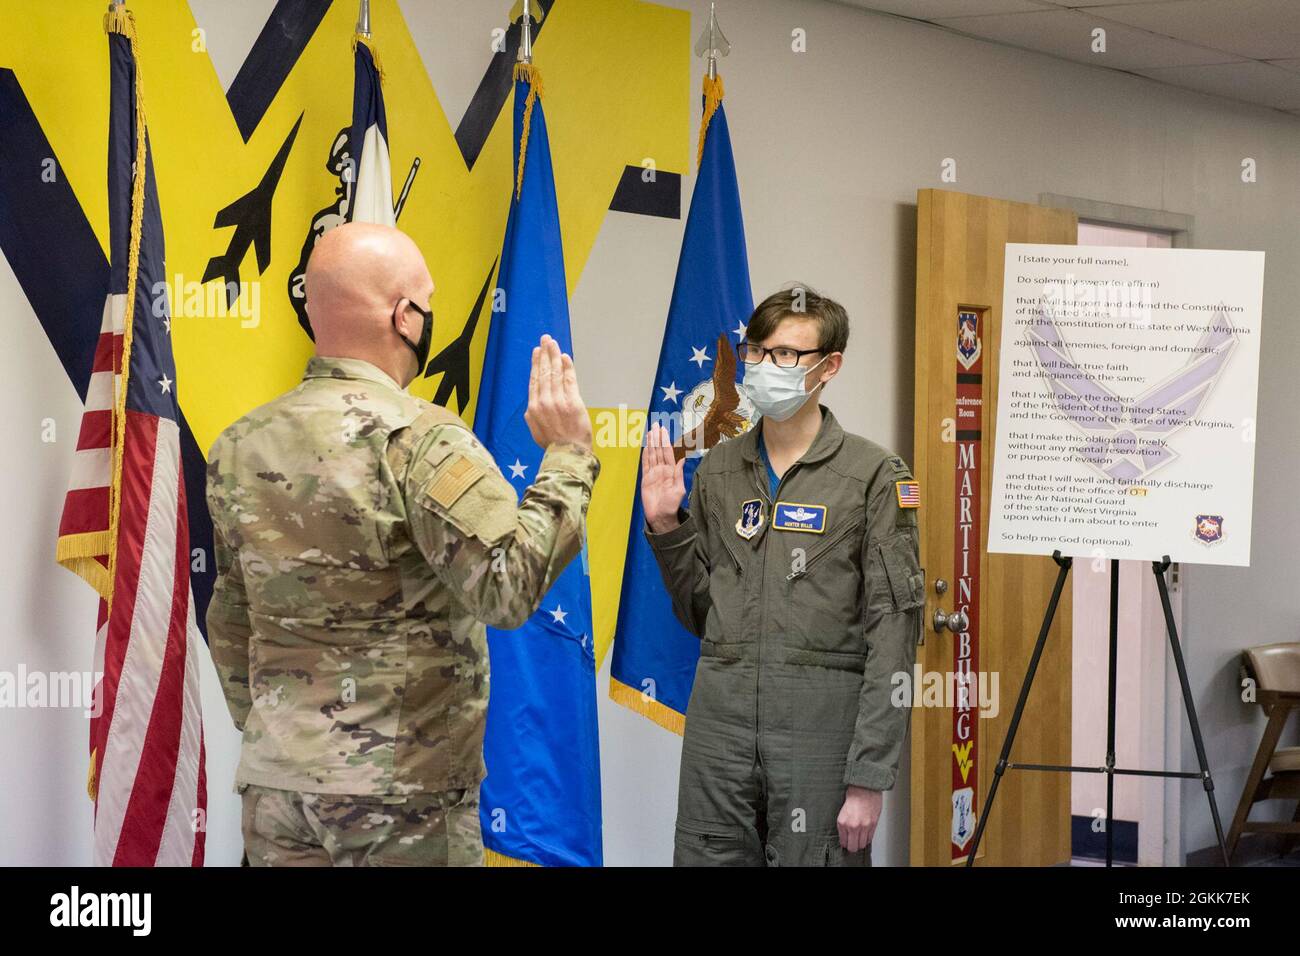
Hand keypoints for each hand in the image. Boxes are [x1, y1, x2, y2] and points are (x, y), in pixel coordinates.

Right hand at [524, 334, 592, 453]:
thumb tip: (529, 408)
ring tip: (553, 343)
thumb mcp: (535, 432)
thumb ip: (531, 418)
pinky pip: (569, 380)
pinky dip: (567, 367)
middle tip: (546, 339)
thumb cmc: (553, 445)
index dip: (536, 364)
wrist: (568, 454)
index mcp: (533, 408)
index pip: (534, 380)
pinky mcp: (573, 402)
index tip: (537, 352)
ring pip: (555, 373)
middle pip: (544, 372)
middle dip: (545, 354)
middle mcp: (544, 402)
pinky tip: (565, 357)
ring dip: (554, 355)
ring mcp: (558, 401)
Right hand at [641, 423, 685, 533]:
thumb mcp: (679, 490)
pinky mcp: (645, 479)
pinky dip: (644, 455)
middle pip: (659, 450)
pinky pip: (644, 465)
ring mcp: (653, 474)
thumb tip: (682, 460)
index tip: (664, 431)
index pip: (668, 452)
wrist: (661, 517)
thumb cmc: (671, 506)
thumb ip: (678, 474)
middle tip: (656, 425)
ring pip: (651, 455)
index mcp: (671, 471)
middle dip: (657, 438)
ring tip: (650, 432)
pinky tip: (645, 447)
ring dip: (651, 443)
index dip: (665, 441)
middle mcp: (662, 470)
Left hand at [837, 785, 881, 852]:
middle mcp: (853, 826)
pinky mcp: (873, 825)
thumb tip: (846, 836)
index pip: (843, 842)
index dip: (845, 844)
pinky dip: (867, 838)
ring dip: (860, 843)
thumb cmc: (854, 797)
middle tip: (852, 844)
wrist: (865, 788)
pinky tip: (865, 834)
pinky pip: (870, 838)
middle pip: (853, 847)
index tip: (846, 843)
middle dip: (852, 847)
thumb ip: (844, 825)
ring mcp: (864, 826)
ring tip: (859, 839)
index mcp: (842, 822)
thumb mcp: (843, 812)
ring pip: (862, 844)